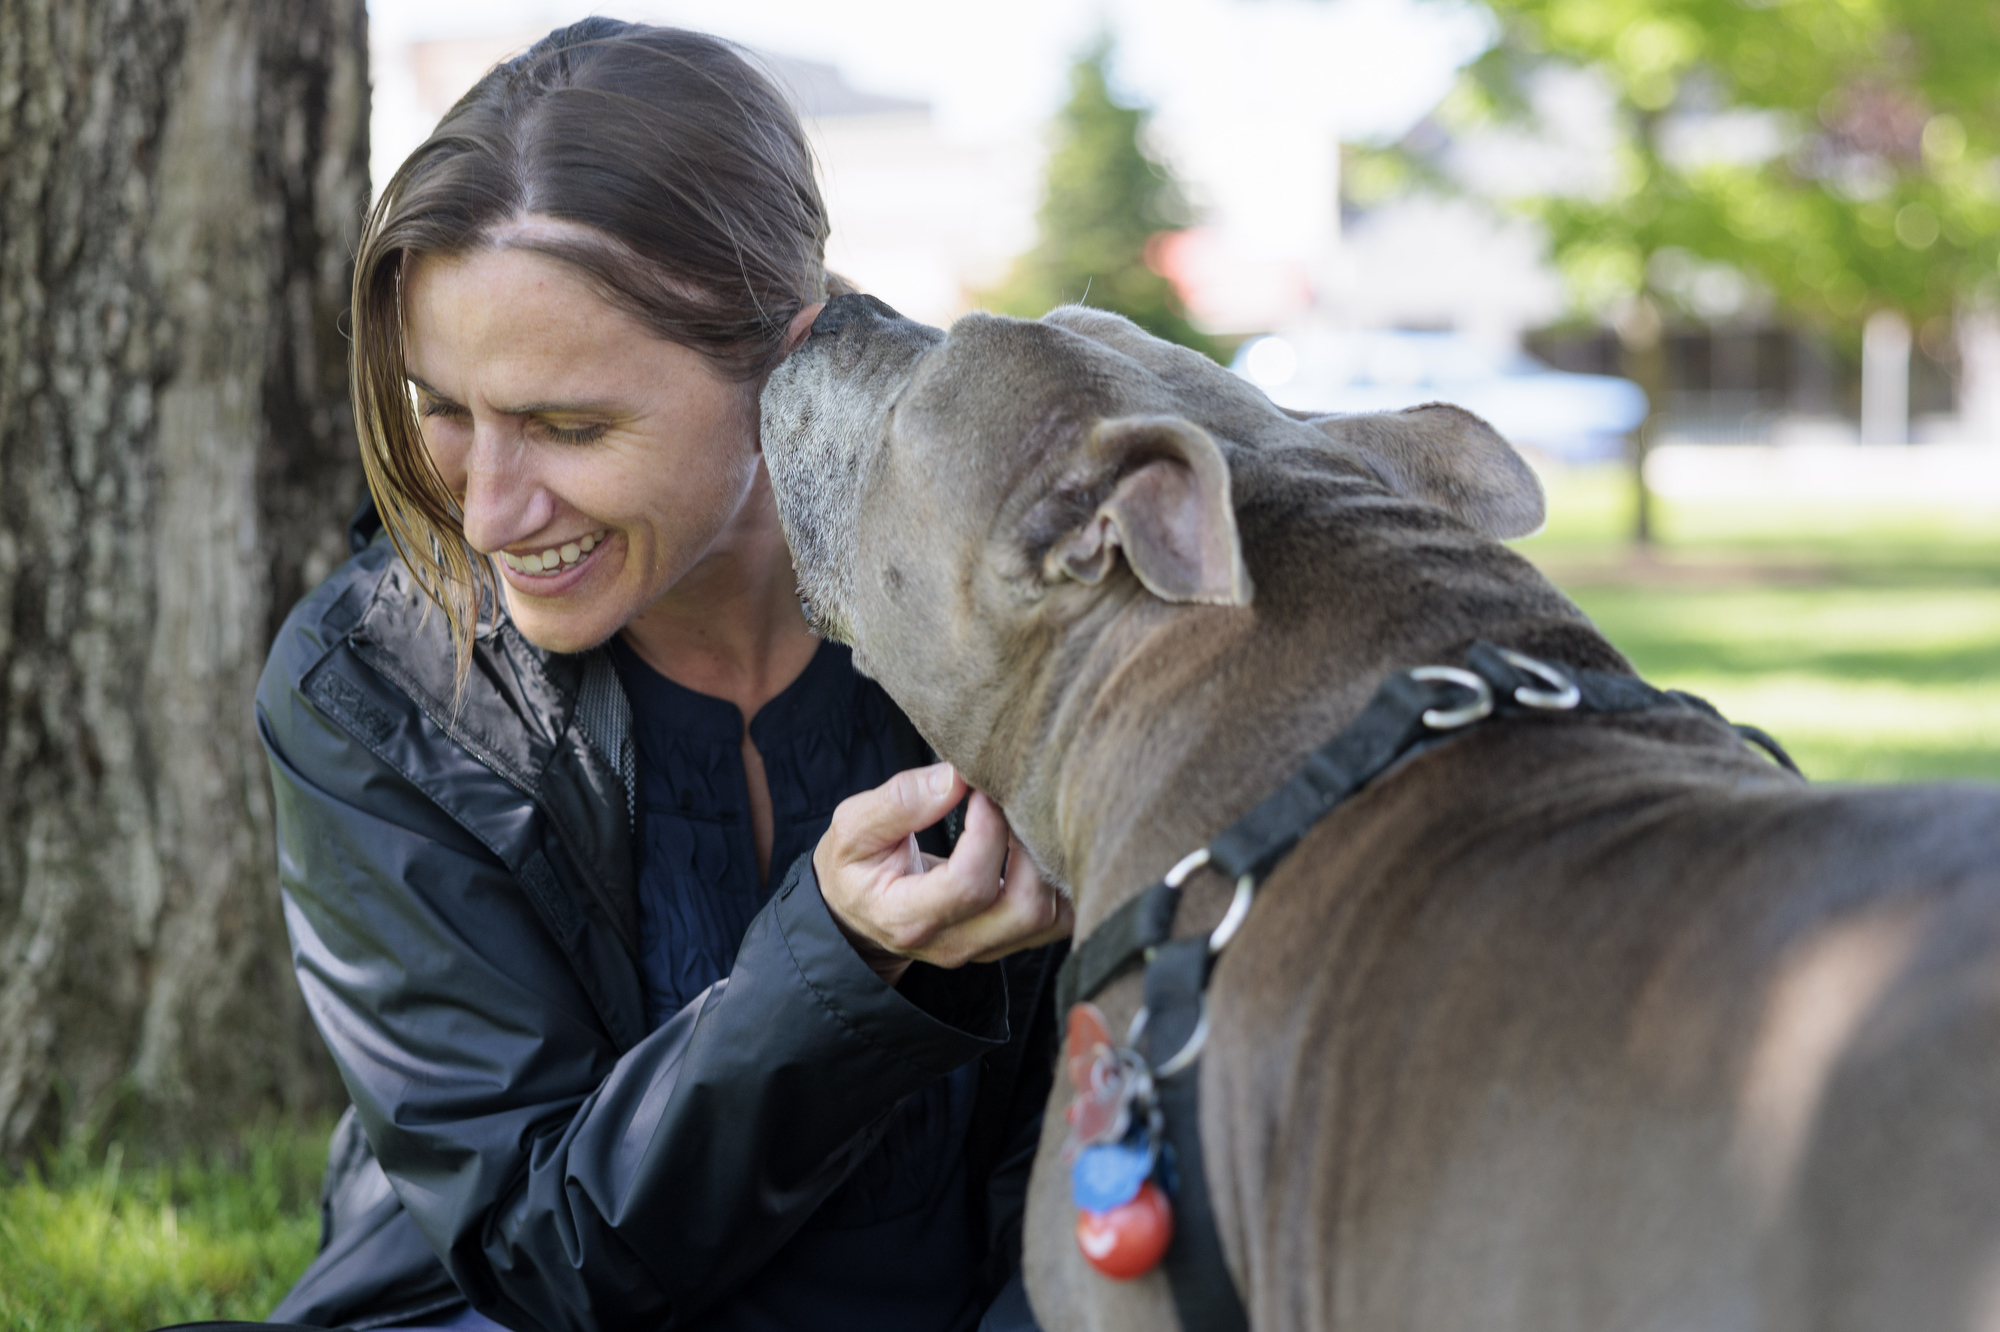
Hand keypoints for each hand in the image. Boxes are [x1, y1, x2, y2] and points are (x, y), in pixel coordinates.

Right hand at [814, 762, 1073, 985]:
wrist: (857, 912)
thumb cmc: (855, 865)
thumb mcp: (853, 828)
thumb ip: (899, 801)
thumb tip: (956, 777)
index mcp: (908, 918)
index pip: (969, 884)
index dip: (987, 830)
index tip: (980, 789)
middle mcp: (953, 943)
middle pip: (1025, 909)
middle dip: (1030, 847)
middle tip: (1012, 804)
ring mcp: (985, 948)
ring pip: (1051, 918)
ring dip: (1050, 862)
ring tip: (1024, 820)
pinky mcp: (1007, 941)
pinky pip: (1058, 919)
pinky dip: (1060, 879)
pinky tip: (1037, 844)